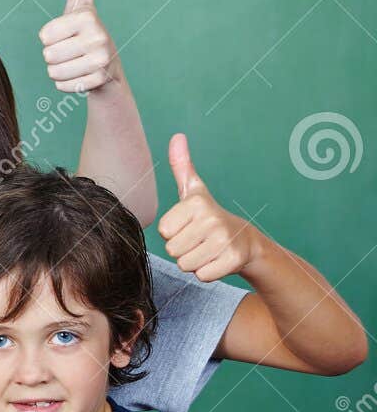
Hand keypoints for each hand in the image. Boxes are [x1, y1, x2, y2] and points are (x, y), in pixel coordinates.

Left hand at [38, 0, 121, 94]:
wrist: (108, 67)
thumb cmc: (86, 30)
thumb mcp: (81, 2)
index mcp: (87, 17)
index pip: (44, 36)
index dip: (50, 37)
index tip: (68, 34)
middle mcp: (99, 37)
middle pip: (47, 55)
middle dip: (55, 55)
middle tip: (72, 50)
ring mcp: (100, 61)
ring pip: (53, 72)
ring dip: (59, 70)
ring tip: (76, 62)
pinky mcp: (98, 82)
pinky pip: (61, 86)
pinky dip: (67, 84)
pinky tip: (81, 75)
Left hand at [157, 134, 261, 281]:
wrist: (246, 240)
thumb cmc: (209, 216)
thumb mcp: (193, 190)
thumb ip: (181, 165)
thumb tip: (177, 136)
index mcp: (195, 202)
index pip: (164, 232)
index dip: (174, 233)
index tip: (189, 225)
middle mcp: (211, 218)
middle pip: (173, 250)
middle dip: (183, 249)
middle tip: (199, 239)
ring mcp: (224, 240)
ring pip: (186, 264)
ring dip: (194, 261)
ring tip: (208, 248)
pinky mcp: (233, 260)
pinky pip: (202, 275)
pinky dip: (208, 272)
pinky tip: (217, 259)